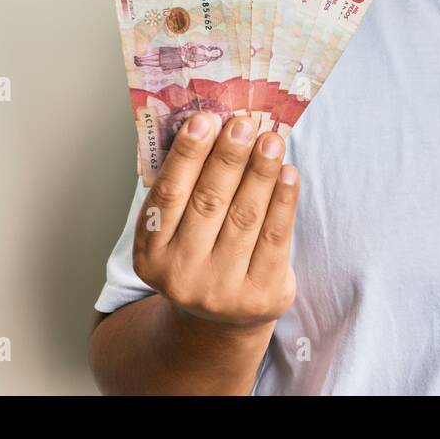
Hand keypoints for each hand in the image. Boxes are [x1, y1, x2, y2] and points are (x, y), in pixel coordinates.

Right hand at [132, 112, 299, 331]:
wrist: (221, 318)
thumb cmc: (201, 252)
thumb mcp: (178, 230)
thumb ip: (187, 186)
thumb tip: (213, 126)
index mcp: (150, 253)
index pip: (168, 195)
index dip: (187, 155)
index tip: (205, 119)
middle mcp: (181, 275)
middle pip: (208, 203)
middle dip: (228, 158)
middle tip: (244, 123)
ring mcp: (221, 290)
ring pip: (244, 218)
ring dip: (260, 173)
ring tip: (271, 140)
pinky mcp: (260, 296)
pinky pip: (275, 239)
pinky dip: (284, 202)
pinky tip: (288, 173)